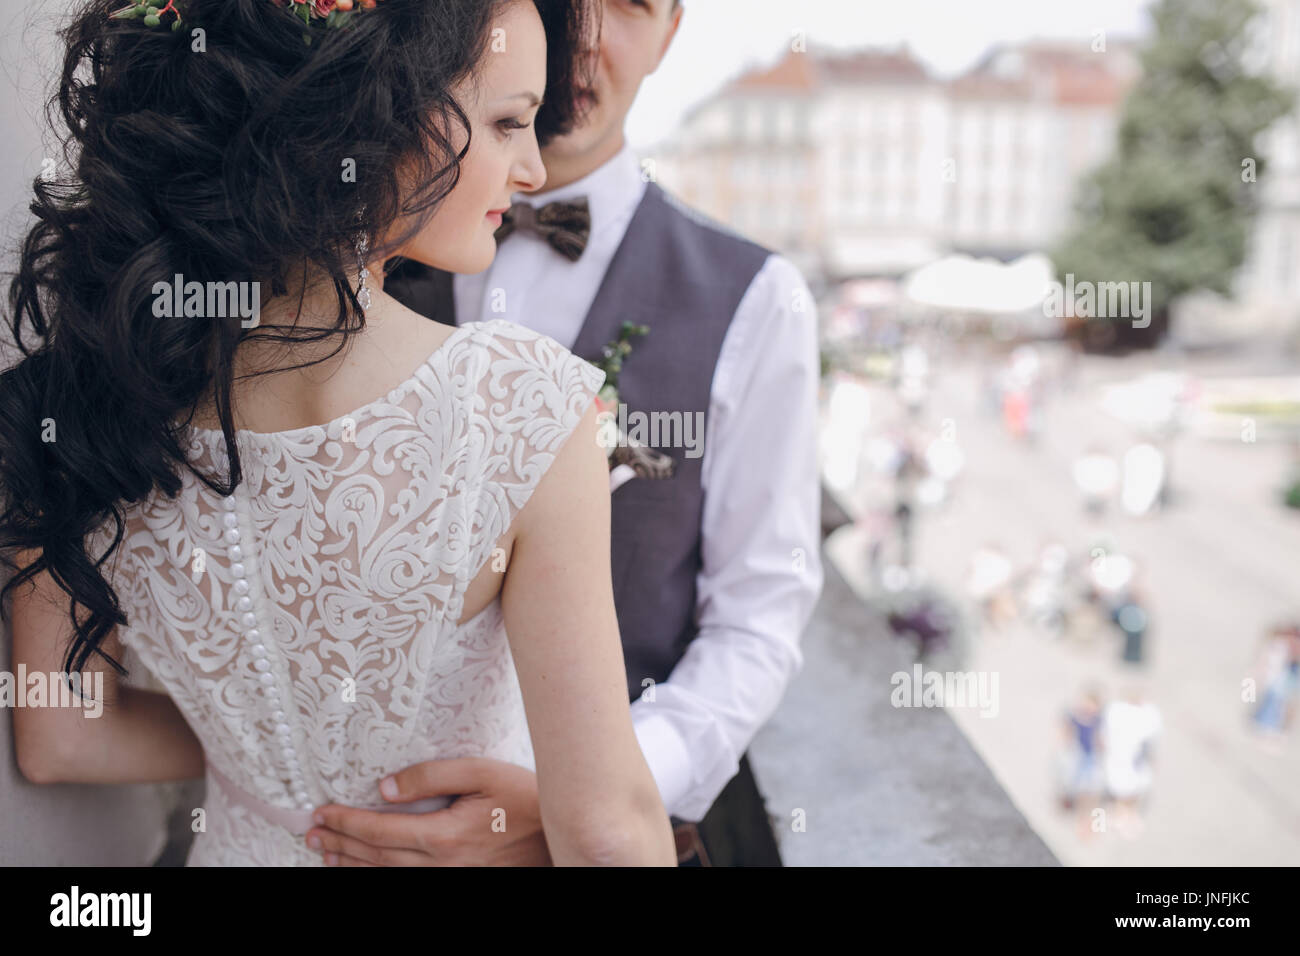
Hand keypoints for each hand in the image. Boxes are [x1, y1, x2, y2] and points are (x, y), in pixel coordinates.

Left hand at [305, 757, 551, 865]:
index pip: (380, 830)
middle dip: (340, 844)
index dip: (345, 822)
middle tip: (311, 833)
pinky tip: (365, 871)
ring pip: (387, 878)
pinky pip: (408, 886)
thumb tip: (385, 789)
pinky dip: (379, 878)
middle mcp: (441, 865)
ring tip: (326, 854)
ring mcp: (449, 880)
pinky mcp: (458, 883)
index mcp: (444, 835)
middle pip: (376, 857)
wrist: (559, 836)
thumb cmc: (525, 798)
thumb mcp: (482, 772)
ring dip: (352, 865)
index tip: (320, 813)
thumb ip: (431, 776)